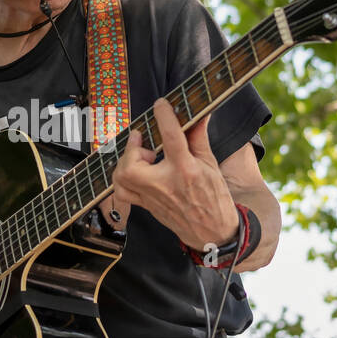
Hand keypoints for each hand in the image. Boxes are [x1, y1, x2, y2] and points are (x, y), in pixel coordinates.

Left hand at [111, 98, 237, 252]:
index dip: (164, 116)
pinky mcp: (147, 206)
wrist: (214, 232)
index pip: (171, 137)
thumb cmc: (214, 199)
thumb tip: (200, 115)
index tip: (161, 105)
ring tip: (140, 158)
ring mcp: (153, 198)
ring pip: (122, 179)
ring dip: (125, 163)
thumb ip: (199, 138)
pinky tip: (135, 172)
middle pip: (131, 166)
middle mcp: (165, 185)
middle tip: (143, 142)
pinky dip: (122, 179)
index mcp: (186, 170)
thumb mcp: (210, 164)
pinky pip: (123, 192)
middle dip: (132, 149)